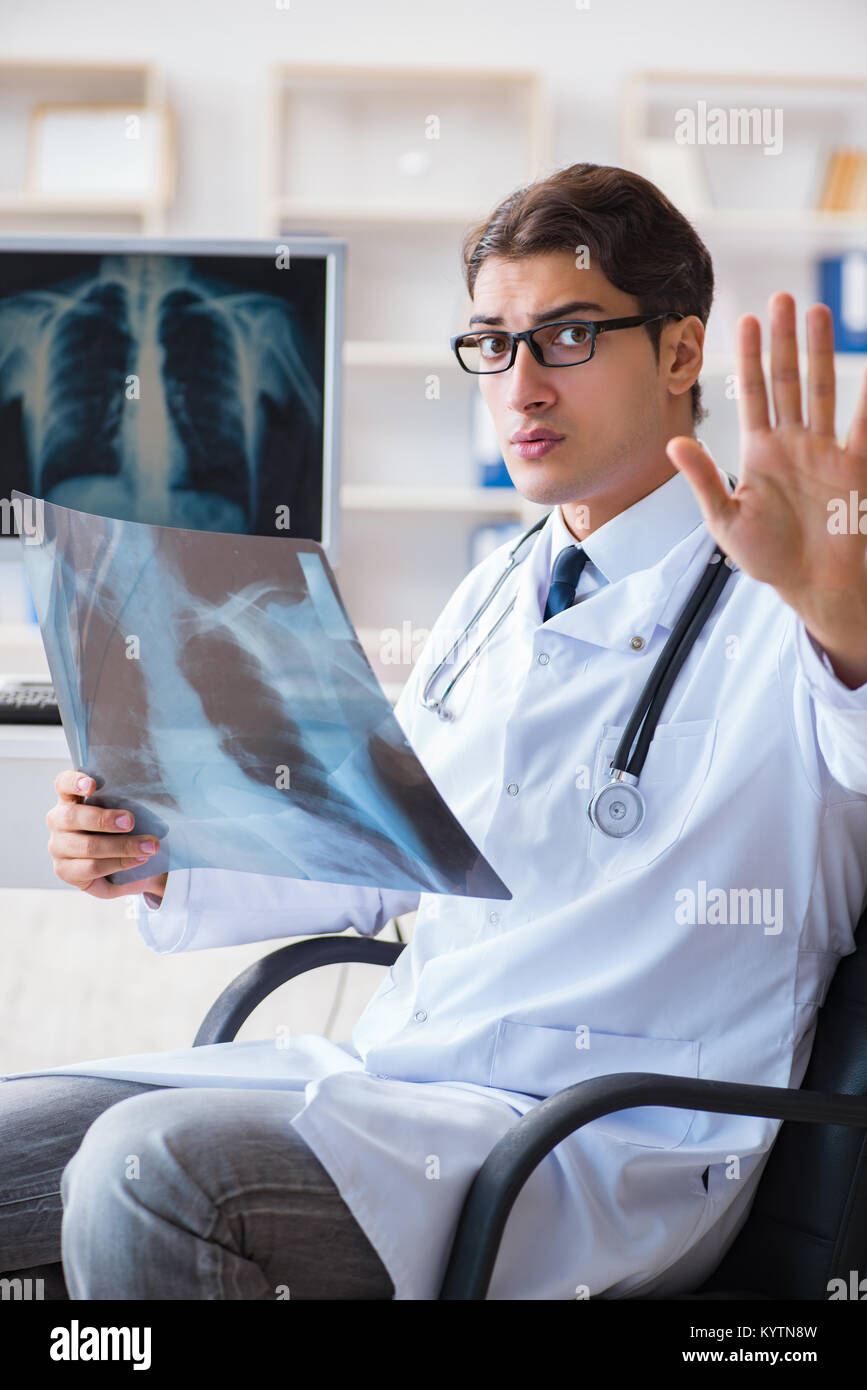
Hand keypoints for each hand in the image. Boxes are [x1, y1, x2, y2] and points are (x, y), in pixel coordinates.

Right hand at [47, 769, 166, 900]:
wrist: (133, 867)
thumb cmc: (128, 832)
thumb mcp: (128, 813)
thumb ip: (129, 802)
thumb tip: (158, 792)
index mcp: (71, 799)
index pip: (63, 784)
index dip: (74, 782)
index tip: (93, 784)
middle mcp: (59, 821)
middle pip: (72, 817)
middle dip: (104, 819)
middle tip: (131, 821)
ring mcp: (58, 847)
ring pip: (86, 846)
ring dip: (122, 846)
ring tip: (149, 846)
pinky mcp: (65, 871)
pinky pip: (92, 867)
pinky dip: (119, 863)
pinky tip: (139, 860)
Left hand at [665, 293, 866, 687]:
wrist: (813, 587)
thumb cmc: (769, 558)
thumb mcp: (726, 521)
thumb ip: (705, 480)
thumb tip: (673, 443)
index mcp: (759, 453)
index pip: (753, 394)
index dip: (751, 358)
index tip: (746, 319)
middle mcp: (792, 443)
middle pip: (787, 381)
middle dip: (784, 341)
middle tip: (782, 298)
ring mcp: (824, 451)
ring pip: (821, 390)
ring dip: (819, 353)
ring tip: (817, 312)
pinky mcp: (852, 467)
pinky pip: (861, 424)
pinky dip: (866, 397)